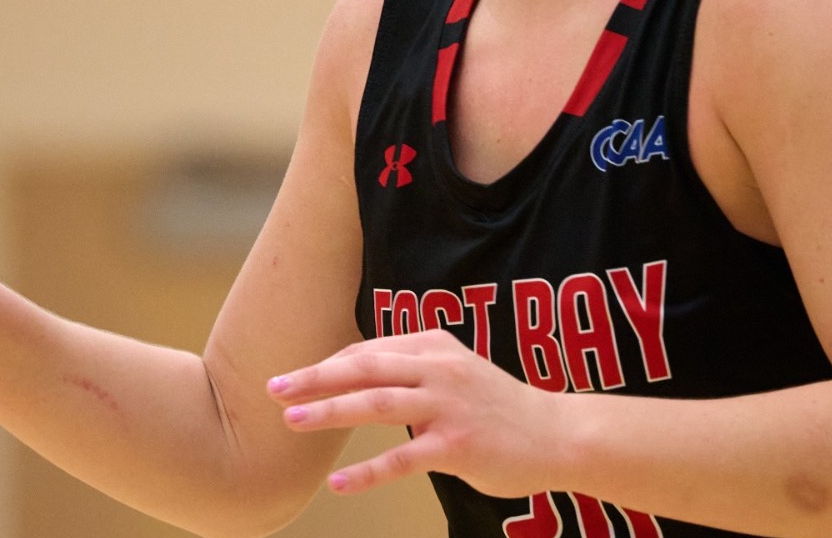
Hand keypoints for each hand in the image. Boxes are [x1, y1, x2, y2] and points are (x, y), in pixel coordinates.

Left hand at [268, 329, 568, 496]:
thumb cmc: (499, 406)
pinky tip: (339, 484)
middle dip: (315, 377)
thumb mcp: (455, 372)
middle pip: (364, 368)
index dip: (328, 365)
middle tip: (273, 387)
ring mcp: (448, 406)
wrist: (558, 434)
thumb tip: (357, 372)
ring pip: (377, 404)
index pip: (369, 351)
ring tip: (291, 421)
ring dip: (330, 411)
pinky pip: (404, 458)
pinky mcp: (458, 444)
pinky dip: (368, 470)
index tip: (295, 378)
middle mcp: (439, 369)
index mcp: (435, 347)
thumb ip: (413, 369)